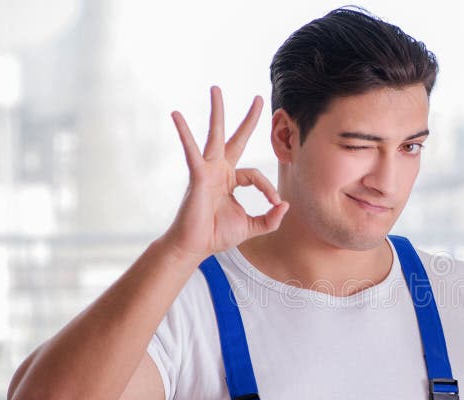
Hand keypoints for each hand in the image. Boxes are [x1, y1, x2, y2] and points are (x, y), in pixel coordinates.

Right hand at [162, 86, 288, 261]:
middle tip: (258, 98)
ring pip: (215, 136)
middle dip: (248, 119)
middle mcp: (220, 171)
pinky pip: (192, 151)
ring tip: (216, 89)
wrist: (196, 247)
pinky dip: (184, 133)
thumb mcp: (253, 227)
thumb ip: (271, 218)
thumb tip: (286, 205)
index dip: (268, 188)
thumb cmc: (217, 235)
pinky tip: (176, 115)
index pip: (256, 175)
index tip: (275, 203)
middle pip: (236, 139)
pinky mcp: (197, 176)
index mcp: (231, 181)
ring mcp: (207, 171)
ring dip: (217, 112)